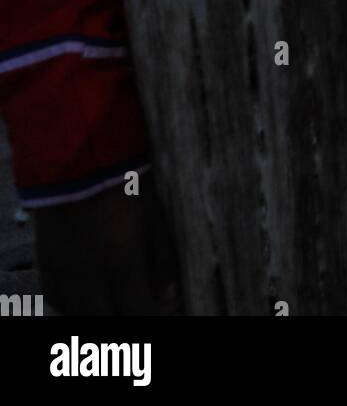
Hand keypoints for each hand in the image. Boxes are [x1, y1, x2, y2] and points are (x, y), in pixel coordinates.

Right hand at [32, 170, 181, 314]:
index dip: (155, 316)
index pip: (139, 313)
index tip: (166, 309)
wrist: (82, 154)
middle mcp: (89, 275)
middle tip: (140, 306)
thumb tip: (170, 294)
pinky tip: (87, 298)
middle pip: (106, 320)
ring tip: (116, 304)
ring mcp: (63, 270)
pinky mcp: (46, 259)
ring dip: (99, 314)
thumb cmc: (127, 181)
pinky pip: (55, 297)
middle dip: (127, 317)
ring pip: (78, 314)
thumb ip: (163, 260)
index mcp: (121, 264)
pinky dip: (72, 305)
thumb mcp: (156, 217)